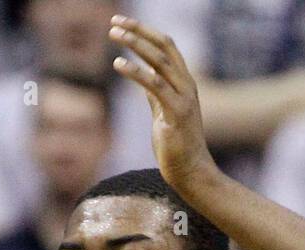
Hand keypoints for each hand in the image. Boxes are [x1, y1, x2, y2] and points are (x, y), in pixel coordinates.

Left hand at [109, 15, 218, 194]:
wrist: (190, 172)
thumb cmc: (175, 145)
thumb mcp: (162, 113)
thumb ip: (155, 94)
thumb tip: (143, 77)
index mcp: (183, 82)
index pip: (166, 46)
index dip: (145, 32)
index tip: (122, 23)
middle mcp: (186, 85)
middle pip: (163, 46)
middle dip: (138, 31)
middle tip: (114, 22)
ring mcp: (183, 98)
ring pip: (160, 61)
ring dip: (135, 45)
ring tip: (114, 35)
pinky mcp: (176, 114)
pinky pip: (155, 87)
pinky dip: (136, 73)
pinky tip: (118, 64)